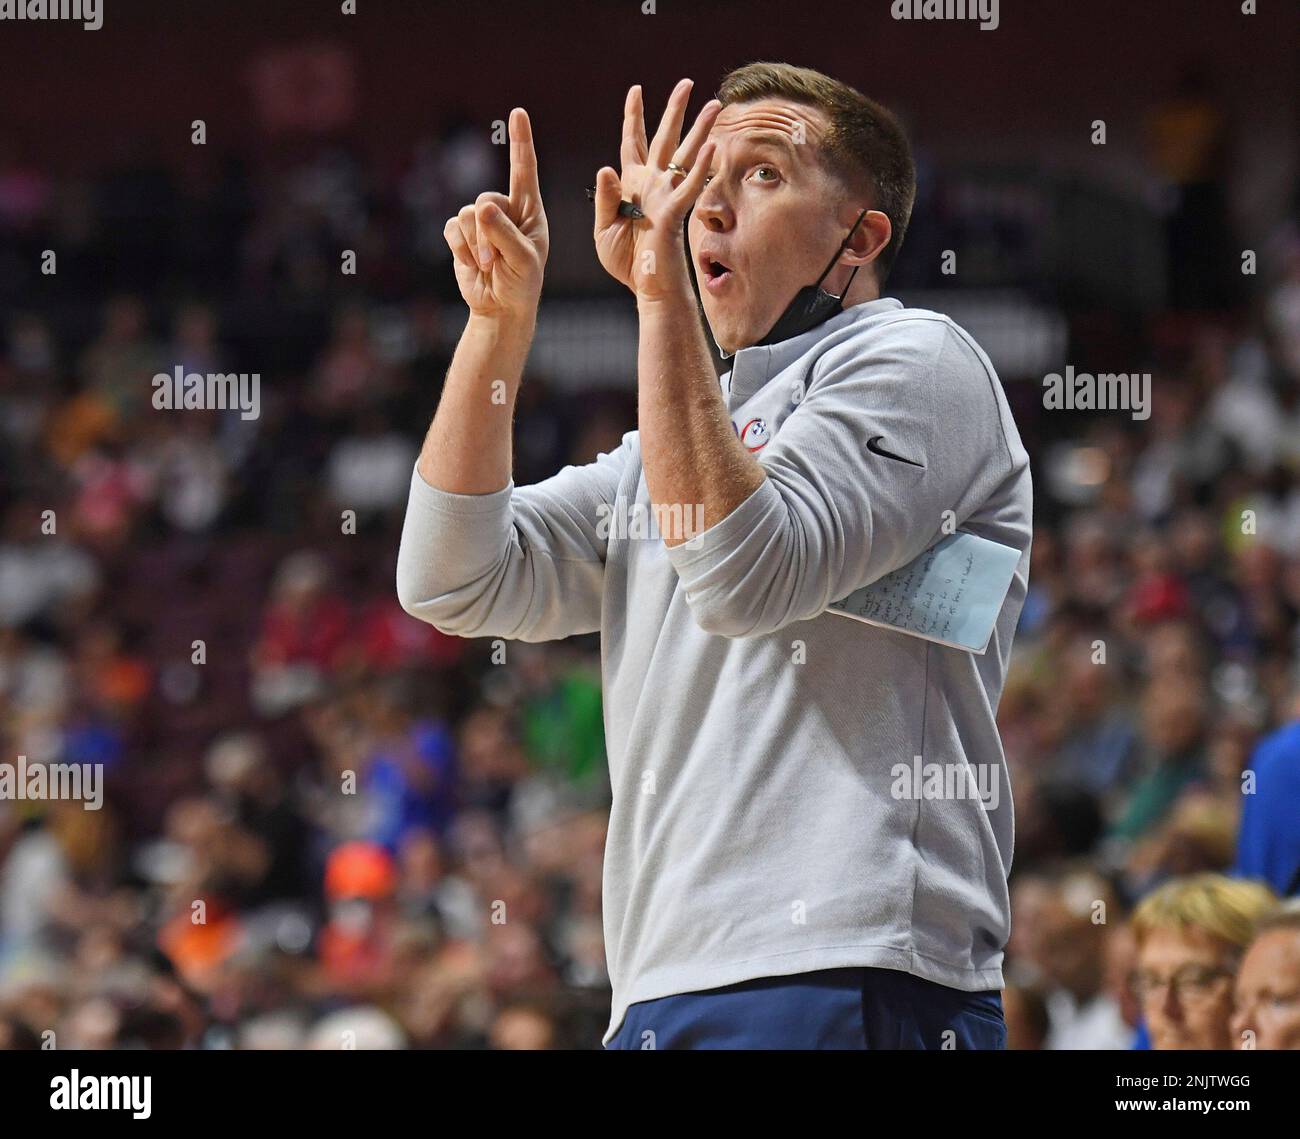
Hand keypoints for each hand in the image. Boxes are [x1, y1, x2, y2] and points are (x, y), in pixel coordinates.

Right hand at [444, 107, 548, 320]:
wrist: (501, 308)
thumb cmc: (522, 284)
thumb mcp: (523, 260)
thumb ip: (504, 233)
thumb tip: (481, 208)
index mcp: (529, 210)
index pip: (524, 169)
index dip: (520, 141)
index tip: (518, 113)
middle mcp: (505, 210)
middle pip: (485, 198)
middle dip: (487, 231)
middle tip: (495, 260)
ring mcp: (482, 222)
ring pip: (467, 215)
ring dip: (475, 244)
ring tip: (488, 265)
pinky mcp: (462, 235)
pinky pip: (452, 228)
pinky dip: (461, 249)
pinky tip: (473, 265)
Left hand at [593, 79, 720, 301]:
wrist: (645, 286)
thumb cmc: (626, 261)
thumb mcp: (604, 228)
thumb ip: (605, 198)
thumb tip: (606, 168)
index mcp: (632, 184)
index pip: (632, 141)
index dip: (634, 116)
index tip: (636, 90)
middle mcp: (652, 184)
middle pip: (665, 138)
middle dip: (675, 110)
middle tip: (686, 83)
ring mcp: (666, 196)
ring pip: (685, 155)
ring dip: (700, 129)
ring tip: (714, 104)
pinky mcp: (675, 213)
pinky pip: (689, 186)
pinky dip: (701, 167)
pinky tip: (712, 147)